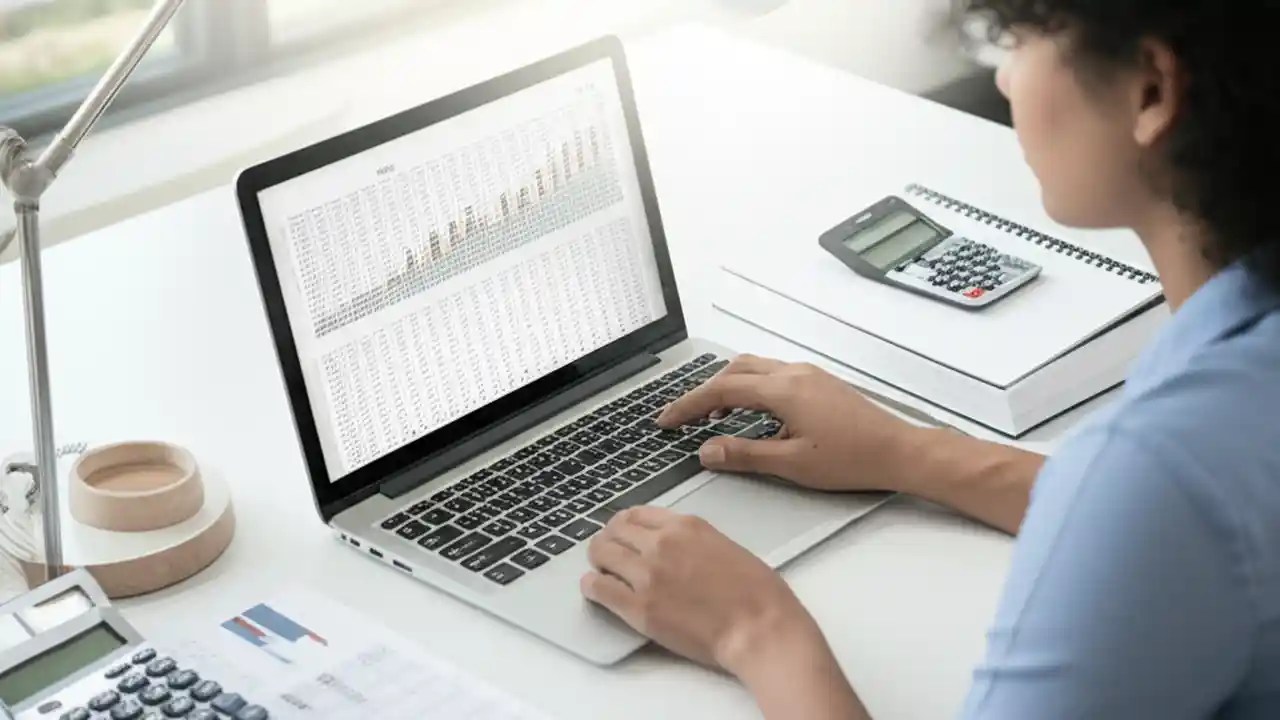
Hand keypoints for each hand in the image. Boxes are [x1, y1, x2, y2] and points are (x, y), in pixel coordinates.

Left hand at [580, 506, 822, 676]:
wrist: (760, 628)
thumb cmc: (758, 593)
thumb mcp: (726, 546)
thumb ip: (694, 541)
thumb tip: (675, 549)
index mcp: (686, 525)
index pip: (638, 514)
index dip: (624, 523)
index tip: (620, 530)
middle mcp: (661, 544)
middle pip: (614, 531)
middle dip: (608, 539)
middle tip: (606, 551)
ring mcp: (647, 575)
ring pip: (601, 554)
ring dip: (597, 560)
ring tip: (600, 569)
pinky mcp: (638, 608)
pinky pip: (599, 589)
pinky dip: (592, 586)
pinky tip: (594, 588)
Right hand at [657, 355, 920, 492]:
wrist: (900, 451)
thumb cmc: (850, 460)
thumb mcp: (792, 464)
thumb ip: (745, 455)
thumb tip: (706, 451)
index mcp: (783, 389)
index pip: (722, 390)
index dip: (689, 405)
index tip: (666, 421)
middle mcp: (793, 373)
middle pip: (735, 370)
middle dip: (705, 392)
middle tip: (684, 418)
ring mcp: (808, 374)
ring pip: (755, 369)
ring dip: (729, 388)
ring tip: (712, 417)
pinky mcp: (819, 383)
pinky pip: (773, 376)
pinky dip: (750, 389)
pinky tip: (751, 414)